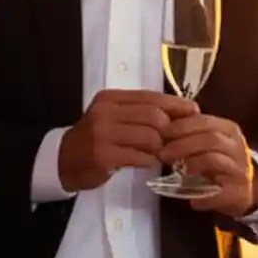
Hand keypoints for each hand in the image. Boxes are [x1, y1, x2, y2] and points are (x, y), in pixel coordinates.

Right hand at [59, 90, 197, 191]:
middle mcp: (105, 112)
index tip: (193, 110)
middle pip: (153, 116)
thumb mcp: (113, 117)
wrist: (64, 159)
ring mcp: (103, 134)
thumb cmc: (96, 137)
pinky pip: (140, 157)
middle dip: (169, 129)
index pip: (150, 96)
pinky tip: (146, 161)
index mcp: (110, 98)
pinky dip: (149, 160)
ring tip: (159, 152)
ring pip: (150, 137)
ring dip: (160, 147)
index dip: (174, 104)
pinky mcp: (104, 155)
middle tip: (174, 139)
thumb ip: (140, 112)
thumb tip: (181, 111)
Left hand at [159, 114, 257, 217]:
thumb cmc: (221, 160)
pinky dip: (202, 194)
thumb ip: (191, 132)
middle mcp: (238, 148)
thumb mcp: (210, 141)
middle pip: (210, 139)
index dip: (182, 126)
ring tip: (175, 168)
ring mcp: (240, 170)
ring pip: (214, 159)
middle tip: (163, 152)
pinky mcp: (239, 192)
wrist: (248, 188)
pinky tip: (190, 196)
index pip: (204, 122)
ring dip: (191, 162)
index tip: (163, 133)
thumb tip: (161, 128)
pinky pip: (218, 191)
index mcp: (229, 130)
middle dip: (182, 144)